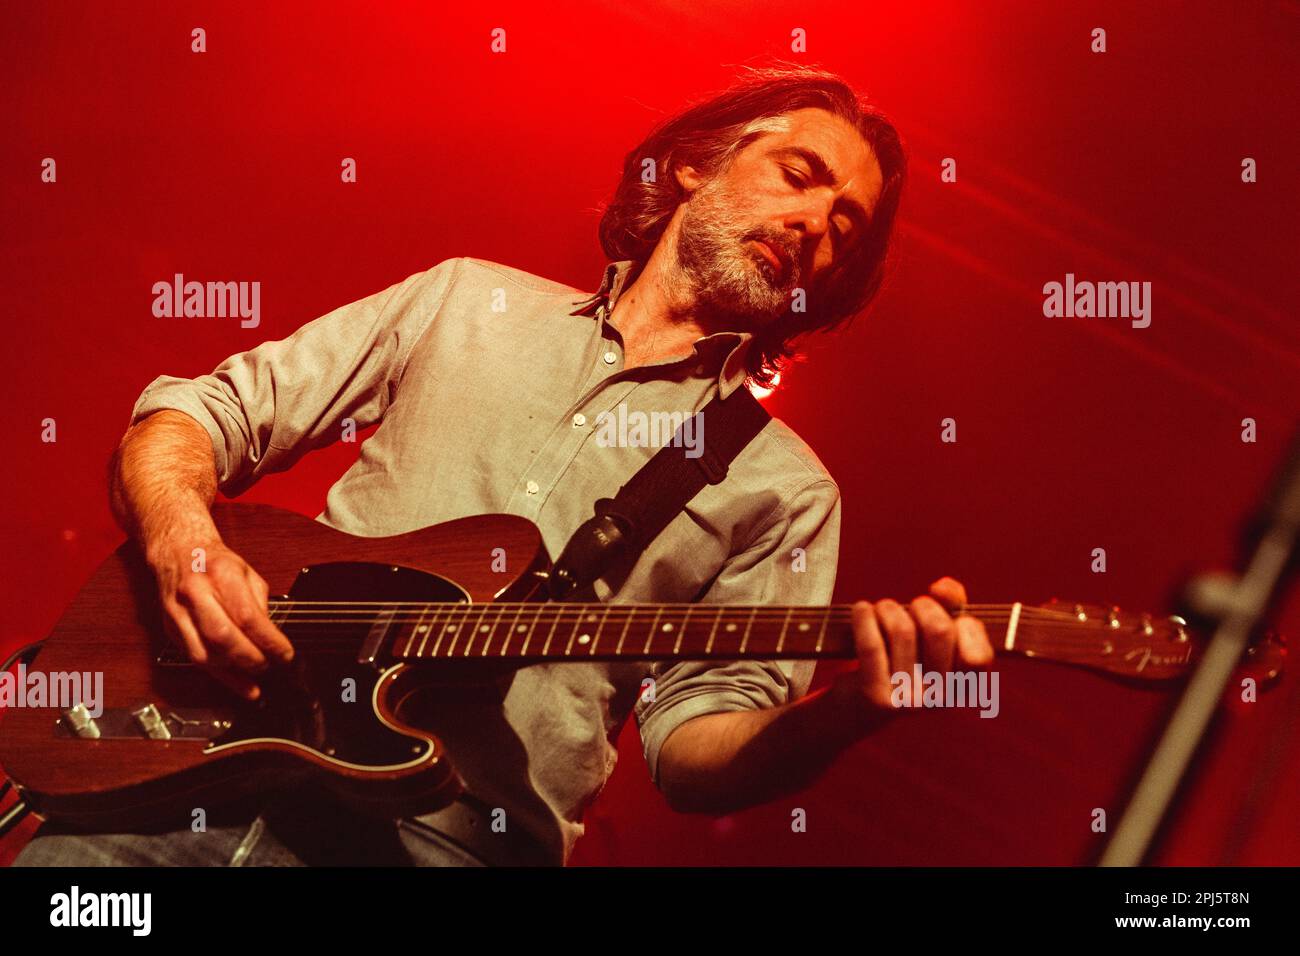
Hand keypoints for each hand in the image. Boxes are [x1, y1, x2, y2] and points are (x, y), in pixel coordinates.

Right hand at [148, 535, 293, 700]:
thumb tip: (271, 637)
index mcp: (221, 576)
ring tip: (254, 676)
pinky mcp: (171, 629)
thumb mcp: (247, 573)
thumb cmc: (215, 563)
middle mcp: (196, 594)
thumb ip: (260, 604)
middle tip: (269, 666)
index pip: (247, 616)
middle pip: (223, 638)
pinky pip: (194, 659)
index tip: (285, 654)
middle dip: (250, 659)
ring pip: (204, 654)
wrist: (178, 552)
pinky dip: (218, 674)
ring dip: (233, 672)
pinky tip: (236, 682)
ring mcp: (179, 613)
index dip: (269, 640)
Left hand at [832, 576, 993, 721]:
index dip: (966, 626)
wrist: (859, 705)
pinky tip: (861, 610)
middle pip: (940, 630)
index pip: (978, 656)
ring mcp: (909, 701)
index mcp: (962, 688)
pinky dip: (865, 619)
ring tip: (882, 609)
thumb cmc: (903, 657)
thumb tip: (943, 588)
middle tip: (910, 607)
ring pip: (902, 630)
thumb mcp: (934, 631)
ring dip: (889, 608)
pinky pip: (872, 646)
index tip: (951, 617)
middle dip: (923, 605)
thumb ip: (952, 603)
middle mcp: (940, 699)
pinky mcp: (876, 698)